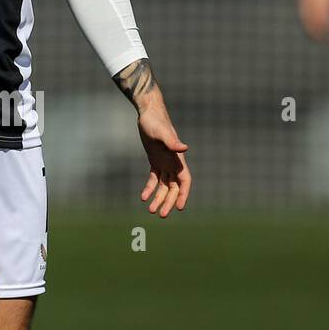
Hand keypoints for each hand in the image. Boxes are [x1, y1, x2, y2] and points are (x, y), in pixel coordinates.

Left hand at [137, 95, 190, 217]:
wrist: (148, 114)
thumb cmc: (156, 122)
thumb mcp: (162, 132)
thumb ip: (172, 141)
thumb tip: (184, 148)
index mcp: (178, 159)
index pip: (185, 181)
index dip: (183, 194)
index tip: (179, 207)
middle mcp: (173, 163)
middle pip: (173, 188)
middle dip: (168, 202)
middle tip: (161, 215)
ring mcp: (164, 163)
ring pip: (164, 186)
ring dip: (159, 199)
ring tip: (151, 211)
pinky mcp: (155, 161)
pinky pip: (154, 179)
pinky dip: (149, 188)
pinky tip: (143, 197)